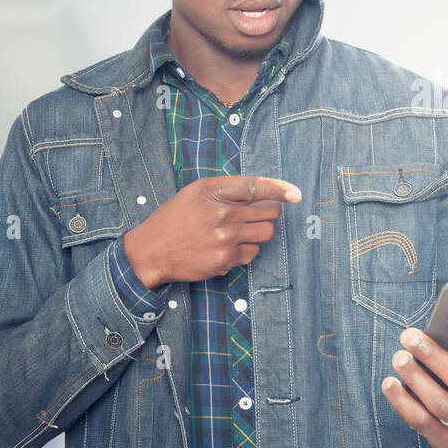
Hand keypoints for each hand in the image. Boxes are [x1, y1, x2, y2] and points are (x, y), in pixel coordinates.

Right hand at [122, 175, 300, 287]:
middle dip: (268, 211)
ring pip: (267, 233)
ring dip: (259, 231)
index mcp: (214, 192)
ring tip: (239, 231)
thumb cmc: (174, 218)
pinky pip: (253, 253)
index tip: (295, 194)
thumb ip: (228, 188)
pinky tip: (228, 246)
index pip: (256, 186)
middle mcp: (223, 214)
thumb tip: (263, 191)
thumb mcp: (196, 192)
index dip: (280, 189)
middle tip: (254, 213)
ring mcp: (226, 239)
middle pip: (271, 212)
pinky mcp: (226, 260)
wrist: (151, 252)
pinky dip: (247, 250)